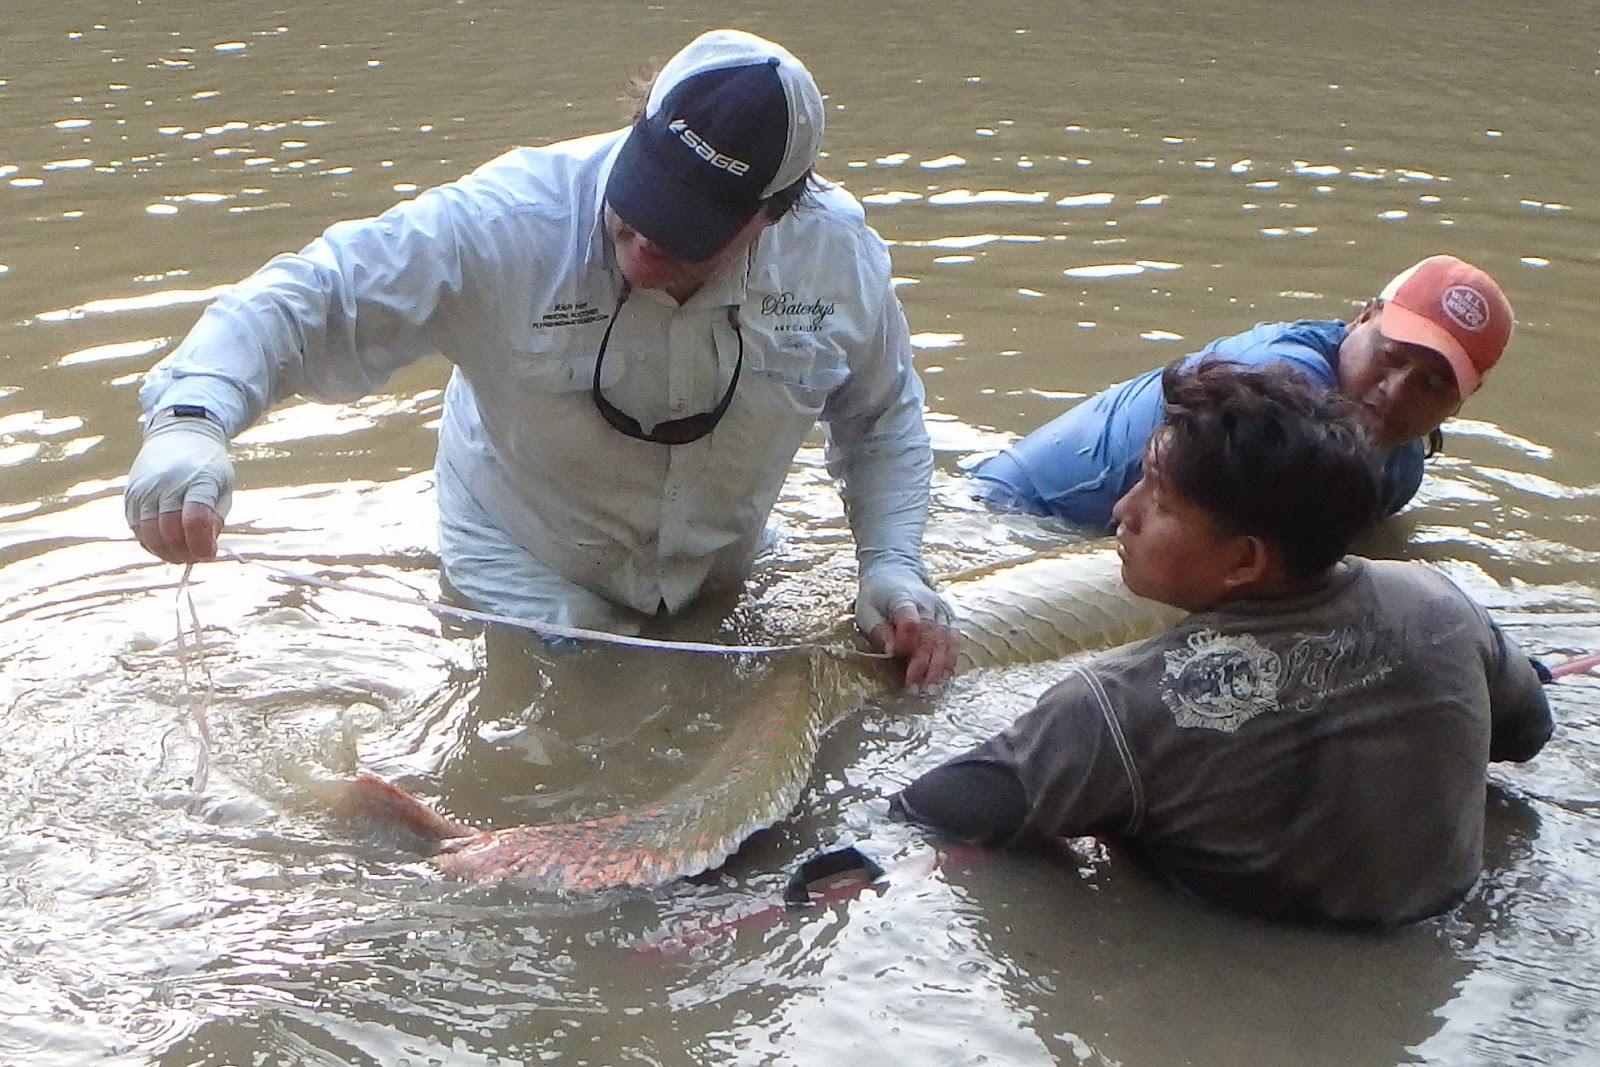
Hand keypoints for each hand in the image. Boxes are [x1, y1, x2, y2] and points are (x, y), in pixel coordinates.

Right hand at [124, 407, 233, 562]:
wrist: (179, 434)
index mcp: (199, 480)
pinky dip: (150, 542)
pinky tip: (165, 544)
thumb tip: (205, 551)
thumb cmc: (207, 465)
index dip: (201, 544)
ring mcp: (144, 489)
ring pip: (148, 533)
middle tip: (195, 557)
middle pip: (168, 530)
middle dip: (183, 552)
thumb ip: (215, 518)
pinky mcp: (130, 495)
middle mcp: (167, 483)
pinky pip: (136, 527)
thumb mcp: (223, 486)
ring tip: (181, 555)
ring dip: (165, 552)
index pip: (195, 519)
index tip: (209, 555)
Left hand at [855, 562, 959, 691]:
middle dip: (924, 664)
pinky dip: (950, 659)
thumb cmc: (877, 596)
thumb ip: (878, 630)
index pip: (909, 619)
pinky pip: (954, 639)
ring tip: (930, 688)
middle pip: (932, 635)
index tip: (899, 657)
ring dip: (940, 666)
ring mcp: (941, 609)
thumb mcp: (866, 611)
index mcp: (902, 598)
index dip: (907, 640)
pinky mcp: (949, 616)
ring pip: (947, 639)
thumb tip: (891, 651)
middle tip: (915, 688)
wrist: (895, 573)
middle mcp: (927, 603)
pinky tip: (943, 677)